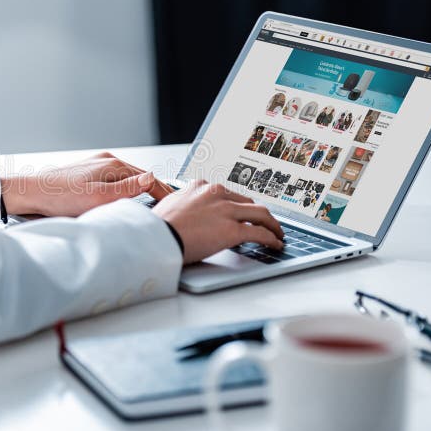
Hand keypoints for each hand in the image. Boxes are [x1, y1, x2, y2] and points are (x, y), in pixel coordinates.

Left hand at [1, 152, 173, 216]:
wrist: (29, 195)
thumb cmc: (58, 197)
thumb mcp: (99, 197)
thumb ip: (128, 189)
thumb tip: (152, 179)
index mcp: (112, 164)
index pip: (149, 178)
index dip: (163, 192)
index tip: (174, 204)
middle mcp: (105, 162)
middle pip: (139, 178)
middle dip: (153, 191)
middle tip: (166, 207)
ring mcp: (95, 167)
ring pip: (126, 180)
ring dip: (138, 192)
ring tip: (149, 206)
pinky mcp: (86, 176)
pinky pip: (113, 183)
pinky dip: (123, 192)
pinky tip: (123, 202)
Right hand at [152, 180, 283, 264]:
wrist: (154, 239)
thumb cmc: (156, 228)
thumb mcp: (170, 207)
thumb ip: (185, 207)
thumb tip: (188, 216)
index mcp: (200, 186)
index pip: (228, 194)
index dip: (239, 206)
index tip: (243, 212)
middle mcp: (216, 193)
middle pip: (248, 202)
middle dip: (259, 214)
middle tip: (266, 223)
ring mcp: (226, 211)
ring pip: (260, 214)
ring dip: (272, 225)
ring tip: (277, 234)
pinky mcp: (232, 230)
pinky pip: (259, 233)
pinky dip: (271, 239)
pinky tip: (275, 244)